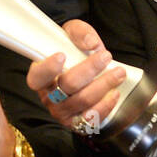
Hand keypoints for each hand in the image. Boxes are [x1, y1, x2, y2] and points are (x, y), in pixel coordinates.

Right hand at [27, 20, 127, 134]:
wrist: (85, 74)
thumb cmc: (73, 53)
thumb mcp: (72, 36)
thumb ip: (79, 33)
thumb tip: (91, 43)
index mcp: (40, 76)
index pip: (37, 76)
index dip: (47, 68)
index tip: (62, 55)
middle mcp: (48, 96)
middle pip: (68, 85)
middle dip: (90, 69)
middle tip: (106, 56)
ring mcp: (61, 112)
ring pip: (83, 100)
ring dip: (104, 84)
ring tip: (119, 72)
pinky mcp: (76, 123)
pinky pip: (91, 118)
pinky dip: (106, 104)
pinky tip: (114, 92)